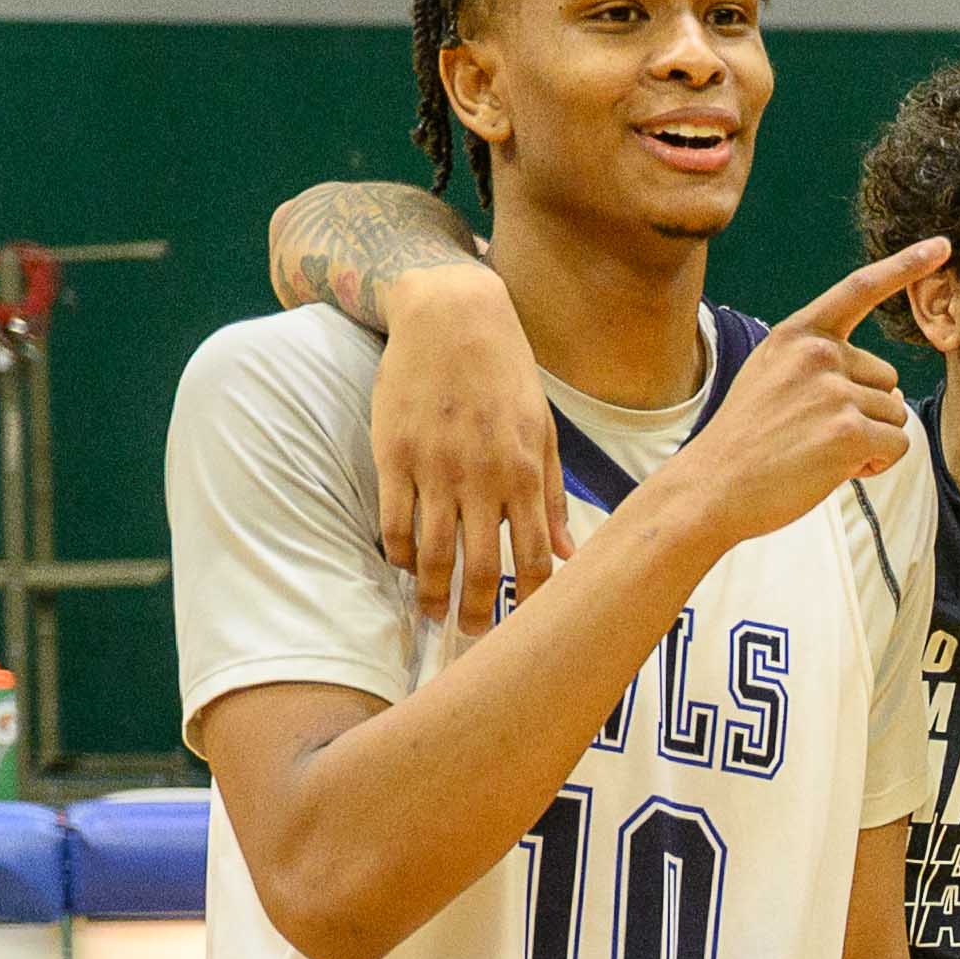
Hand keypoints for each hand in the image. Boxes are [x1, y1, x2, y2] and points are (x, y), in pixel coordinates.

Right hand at [368, 269, 570, 628]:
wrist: (452, 317)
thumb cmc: (507, 375)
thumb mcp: (545, 431)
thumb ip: (553, 496)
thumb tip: (567, 553)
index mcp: (525, 472)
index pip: (531, 556)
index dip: (528, 601)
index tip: (526, 630)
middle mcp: (480, 476)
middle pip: (476, 564)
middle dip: (475, 611)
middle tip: (471, 641)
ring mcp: (433, 467)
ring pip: (430, 550)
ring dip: (429, 592)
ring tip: (430, 617)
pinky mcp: (393, 454)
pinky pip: (393, 519)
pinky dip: (397, 551)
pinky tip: (403, 566)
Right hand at [627, 242, 939, 561]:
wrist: (714, 485)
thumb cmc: (748, 439)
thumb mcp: (772, 376)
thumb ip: (819, 363)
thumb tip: (886, 387)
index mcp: (797, 334)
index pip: (858, 289)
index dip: (904, 266)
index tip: (942, 244)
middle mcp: (818, 354)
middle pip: (887, 380)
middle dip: (866, 411)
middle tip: (814, 433)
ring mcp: (834, 390)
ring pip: (896, 415)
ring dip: (871, 441)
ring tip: (818, 451)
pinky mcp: (848, 431)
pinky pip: (897, 445)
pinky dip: (877, 463)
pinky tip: (835, 469)